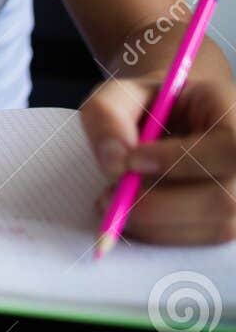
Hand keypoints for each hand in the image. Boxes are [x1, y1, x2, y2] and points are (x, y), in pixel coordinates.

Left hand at [80, 74, 235, 244]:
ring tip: (116, 202)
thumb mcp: (121, 93)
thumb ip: (108, 115)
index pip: (229, 147)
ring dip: (155, 222)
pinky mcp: (235, 219)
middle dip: (158, 203)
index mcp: (233, 112)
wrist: (170, 120)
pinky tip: (134, 215)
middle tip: (111, 195)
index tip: (132, 161)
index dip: (180, 160)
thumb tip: (115, 163)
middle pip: (224, 198)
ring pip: (214, 225)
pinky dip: (161, 232)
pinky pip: (203, 238)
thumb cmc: (149, 105)